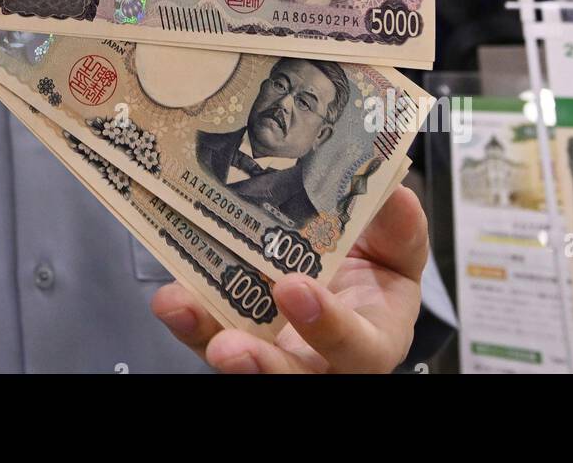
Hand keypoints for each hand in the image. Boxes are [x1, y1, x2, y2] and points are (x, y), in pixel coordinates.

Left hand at [152, 185, 427, 372]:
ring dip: (205, 336)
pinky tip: (171, 295)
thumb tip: (397, 196)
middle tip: (229, 344)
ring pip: (240, 361)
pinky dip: (188, 317)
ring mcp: (273, 350)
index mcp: (371, 339)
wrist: (347, 275)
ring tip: (177, 307)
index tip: (294, 289)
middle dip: (258, 363)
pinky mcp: (234, 334)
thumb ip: (401, 229)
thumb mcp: (398, 251)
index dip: (328, 326)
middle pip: (290, 377)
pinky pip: (208, 334)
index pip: (356, 347)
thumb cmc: (375, 272)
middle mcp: (319, 359)